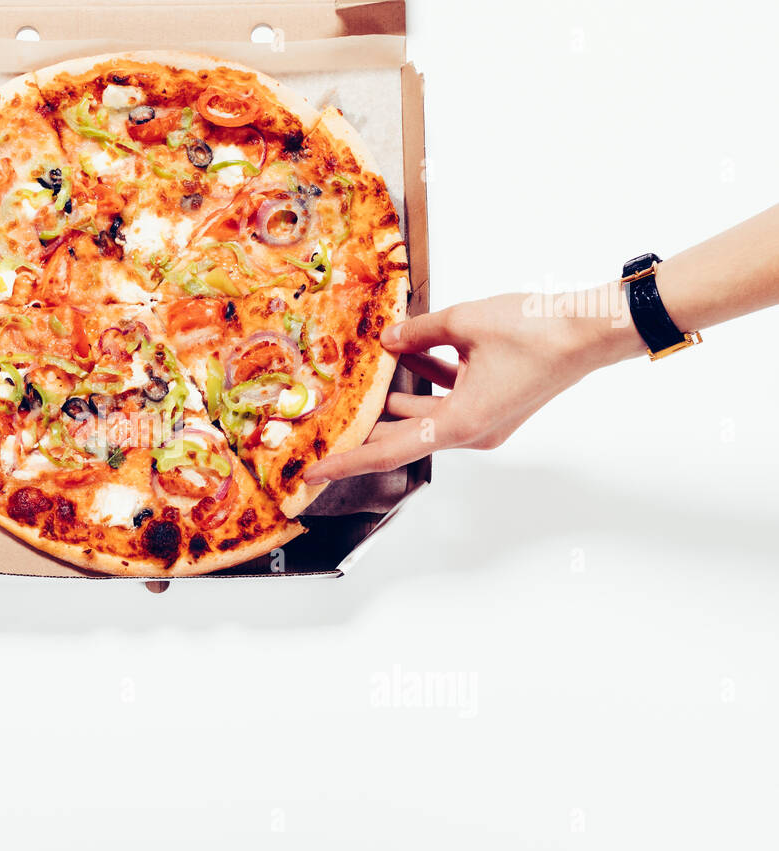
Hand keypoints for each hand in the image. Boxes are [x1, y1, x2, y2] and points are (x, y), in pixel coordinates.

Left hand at [305, 284, 642, 482]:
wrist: (590, 330)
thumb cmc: (537, 331)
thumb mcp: (462, 322)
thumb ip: (417, 332)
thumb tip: (388, 338)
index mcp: (460, 423)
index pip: (388, 449)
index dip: (347, 461)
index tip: (314, 473)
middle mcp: (471, 432)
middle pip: (404, 435)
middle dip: (367, 429)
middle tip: (330, 429)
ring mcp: (484, 421)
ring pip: (426, 415)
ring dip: (398, 398)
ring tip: (366, 380)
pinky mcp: (494, 405)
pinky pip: (448, 400)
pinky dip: (428, 381)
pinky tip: (410, 354)